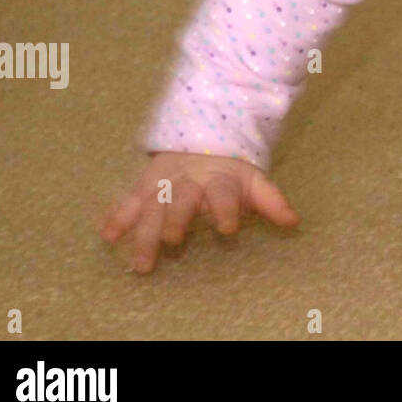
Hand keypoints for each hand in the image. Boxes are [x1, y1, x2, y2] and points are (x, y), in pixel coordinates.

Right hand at [98, 151, 299, 272]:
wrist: (201, 139)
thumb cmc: (230, 173)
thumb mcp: (253, 181)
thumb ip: (271, 201)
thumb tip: (294, 222)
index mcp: (220, 179)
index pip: (225, 193)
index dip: (226, 209)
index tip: (227, 229)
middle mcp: (190, 181)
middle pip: (182, 199)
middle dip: (177, 218)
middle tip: (173, 240)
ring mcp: (165, 183)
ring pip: (152, 206)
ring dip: (144, 232)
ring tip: (141, 262)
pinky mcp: (144, 186)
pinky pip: (128, 201)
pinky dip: (116, 218)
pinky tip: (107, 236)